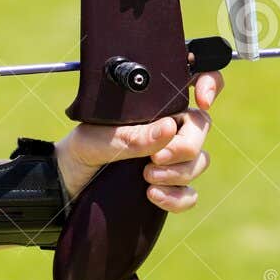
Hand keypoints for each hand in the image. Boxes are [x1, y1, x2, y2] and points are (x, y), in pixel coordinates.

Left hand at [55, 70, 222, 210]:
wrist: (68, 182)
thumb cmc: (82, 149)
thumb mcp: (98, 139)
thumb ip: (133, 136)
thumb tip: (170, 128)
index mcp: (156, 105)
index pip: (196, 81)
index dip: (211, 83)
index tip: (203, 100)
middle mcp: (169, 127)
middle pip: (201, 128)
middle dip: (185, 147)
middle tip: (155, 160)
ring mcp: (172, 158)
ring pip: (200, 161)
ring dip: (178, 174)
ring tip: (147, 179)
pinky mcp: (170, 186)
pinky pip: (190, 193)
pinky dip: (177, 198)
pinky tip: (153, 196)